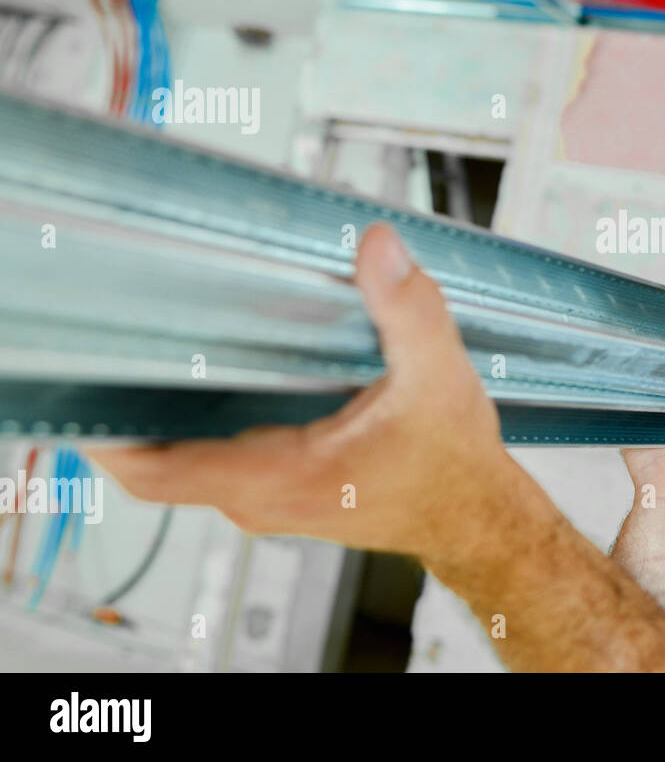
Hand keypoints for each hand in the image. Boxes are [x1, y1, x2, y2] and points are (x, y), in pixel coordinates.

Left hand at [86, 222, 512, 572]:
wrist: (477, 516)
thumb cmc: (454, 466)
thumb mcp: (440, 379)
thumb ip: (408, 311)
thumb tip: (377, 248)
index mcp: (286, 477)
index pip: (159, 471)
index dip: (108, 436)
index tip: (86, 386)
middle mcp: (264, 498)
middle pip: (156, 465)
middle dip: (126, 410)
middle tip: (115, 338)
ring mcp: (267, 500)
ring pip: (180, 466)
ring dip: (158, 419)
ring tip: (149, 347)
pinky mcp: (279, 493)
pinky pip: (208, 465)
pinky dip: (192, 428)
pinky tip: (206, 377)